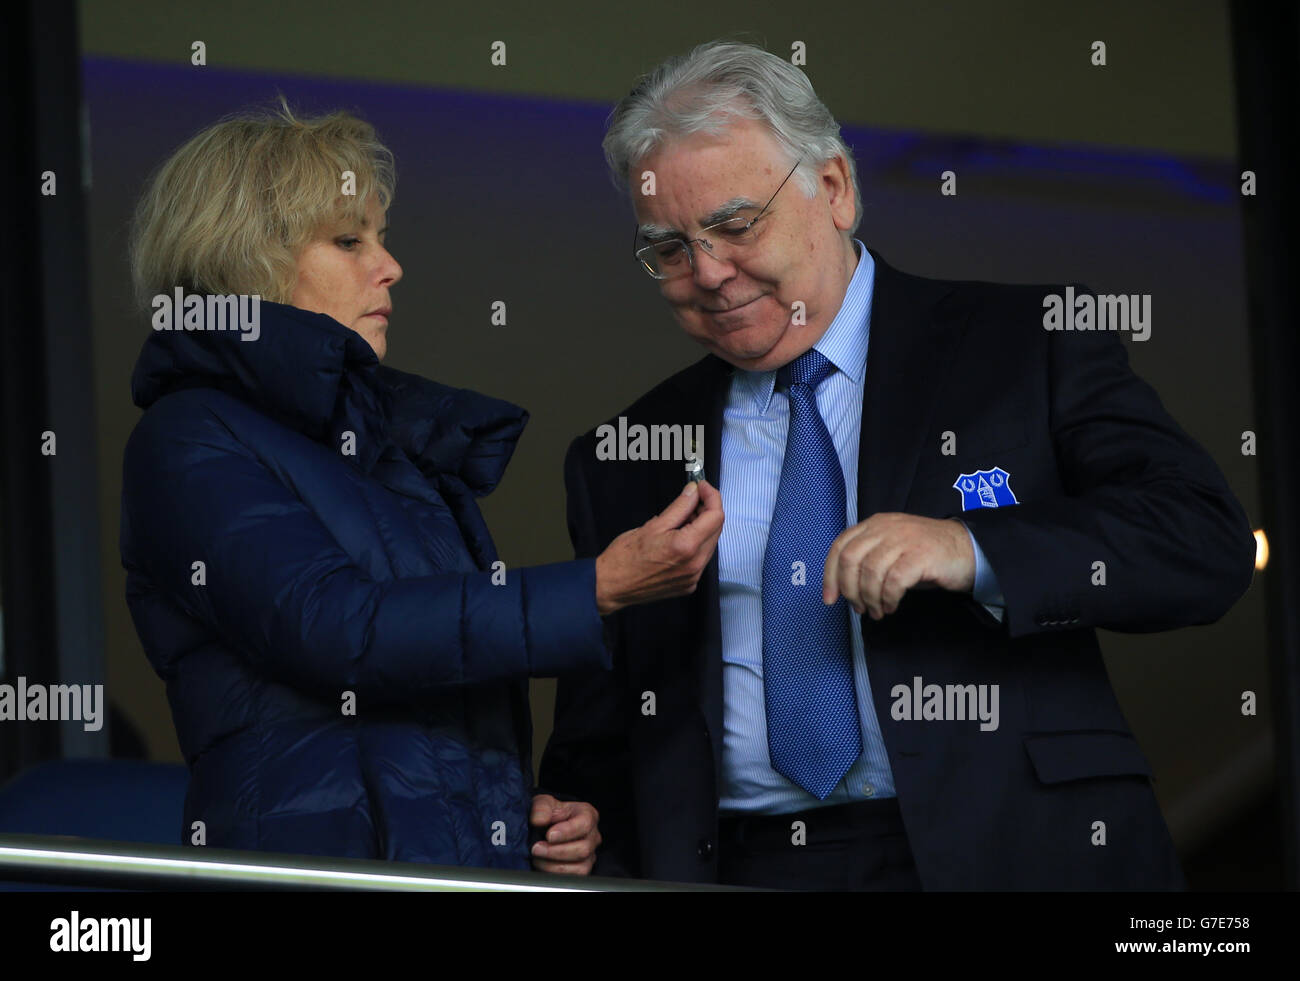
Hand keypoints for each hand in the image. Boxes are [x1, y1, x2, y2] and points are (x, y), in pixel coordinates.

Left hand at [529, 794, 600, 874]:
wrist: (546, 826)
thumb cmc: (549, 813)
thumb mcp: (544, 803)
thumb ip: (541, 808)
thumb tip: (539, 820)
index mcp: (587, 814)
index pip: (584, 824)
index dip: (567, 831)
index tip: (549, 835)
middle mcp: (592, 835)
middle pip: (583, 848)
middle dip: (556, 851)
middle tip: (536, 848)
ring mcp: (590, 853)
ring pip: (580, 866)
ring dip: (554, 865)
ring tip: (537, 858)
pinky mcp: (583, 868)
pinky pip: (574, 876)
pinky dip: (556, 873)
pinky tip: (542, 865)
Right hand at [594, 480, 723, 614]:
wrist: (611, 586)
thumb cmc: (625, 557)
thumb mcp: (652, 525)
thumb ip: (679, 507)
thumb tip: (693, 492)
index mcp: (686, 547)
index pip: (715, 516)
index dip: (712, 496)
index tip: (702, 487)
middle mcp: (694, 565)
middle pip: (716, 529)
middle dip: (707, 510)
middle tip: (692, 498)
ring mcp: (693, 577)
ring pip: (710, 544)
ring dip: (702, 527)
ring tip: (682, 518)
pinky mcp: (688, 584)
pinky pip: (701, 558)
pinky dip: (696, 544)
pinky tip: (679, 537)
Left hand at [823, 514, 974, 618]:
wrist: (969, 549)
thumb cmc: (927, 554)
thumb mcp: (892, 550)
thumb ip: (868, 561)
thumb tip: (846, 589)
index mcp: (875, 524)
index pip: (840, 546)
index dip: (830, 575)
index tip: (830, 599)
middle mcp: (886, 527)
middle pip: (851, 559)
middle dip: (849, 589)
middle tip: (859, 608)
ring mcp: (904, 539)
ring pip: (871, 571)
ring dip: (870, 598)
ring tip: (878, 611)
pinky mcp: (921, 554)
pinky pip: (894, 580)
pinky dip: (888, 598)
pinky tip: (892, 606)